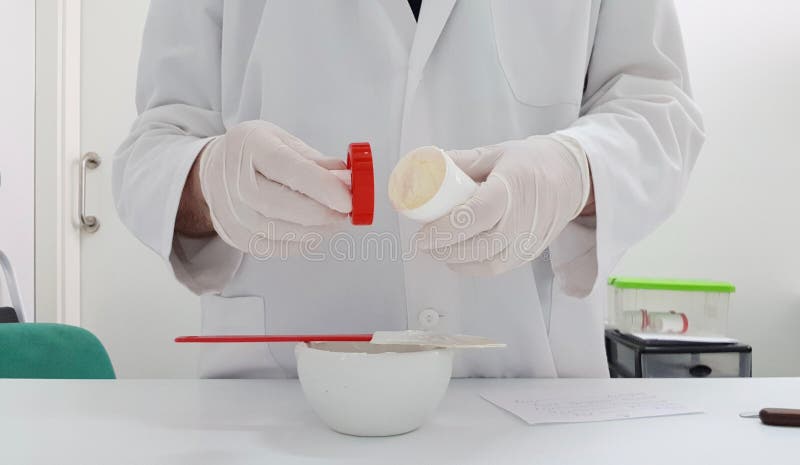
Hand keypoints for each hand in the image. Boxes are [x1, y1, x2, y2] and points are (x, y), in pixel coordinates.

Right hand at [198, 121, 351, 253]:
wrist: (213, 172)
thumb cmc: (255, 154)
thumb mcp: (285, 142)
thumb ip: (318, 162)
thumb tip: (348, 181)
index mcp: (249, 145)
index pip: (284, 166)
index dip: (319, 185)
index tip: (347, 198)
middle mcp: (233, 179)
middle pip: (277, 203)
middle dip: (320, 212)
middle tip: (346, 211)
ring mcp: (231, 211)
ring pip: (277, 230)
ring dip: (315, 229)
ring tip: (334, 220)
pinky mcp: (235, 236)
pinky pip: (274, 247)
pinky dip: (301, 242)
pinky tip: (315, 230)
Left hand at [419, 135, 590, 275]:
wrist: (571, 178)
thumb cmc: (532, 163)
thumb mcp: (495, 152)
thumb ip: (461, 162)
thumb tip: (427, 168)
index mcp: (511, 189)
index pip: (474, 216)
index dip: (445, 229)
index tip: (423, 233)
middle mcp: (522, 219)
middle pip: (478, 246)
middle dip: (444, 249)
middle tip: (423, 242)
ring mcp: (528, 240)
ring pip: (487, 264)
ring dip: (456, 261)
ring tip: (437, 249)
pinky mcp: (529, 253)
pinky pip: (496, 268)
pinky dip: (472, 267)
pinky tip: (457, 257)